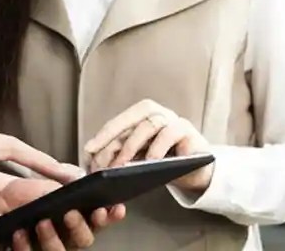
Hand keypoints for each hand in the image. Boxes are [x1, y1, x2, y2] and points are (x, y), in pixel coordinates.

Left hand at [0, 176, 125, 249]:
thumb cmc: (9, 195)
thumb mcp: (36, 185)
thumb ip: (60, 184)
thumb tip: (80, 178)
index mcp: (68, 217)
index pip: (95, 221)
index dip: (107, 217)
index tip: (113, 208)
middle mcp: (59, 236)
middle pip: (82, 242)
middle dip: (79, 228)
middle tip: (69, 214)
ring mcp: (40, 248)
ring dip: (52, 240)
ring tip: (41, 223)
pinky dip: (25, 248)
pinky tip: (17, 234)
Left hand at [83, 99, 212, 192]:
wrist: (196, 171)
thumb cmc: (164, 161)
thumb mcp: (139, 157)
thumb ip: (121, 154)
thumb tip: (93, 162)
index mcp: (142, 116)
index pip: (119, 122)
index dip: (103, 136)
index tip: (88, 151)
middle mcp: (158, 113)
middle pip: (132, 121)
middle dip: (115, 142)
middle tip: (104, 164)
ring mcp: (174, 120)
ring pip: (150, 125)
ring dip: (134, 145)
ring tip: (124, 166)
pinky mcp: (189, 132)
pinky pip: (171, 134)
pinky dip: (159, 147)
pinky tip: (150, 161)